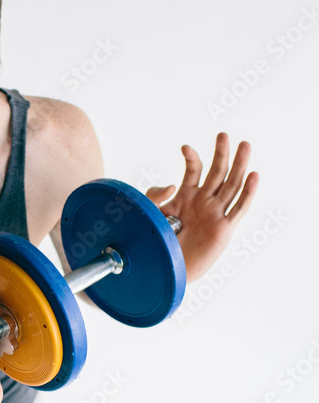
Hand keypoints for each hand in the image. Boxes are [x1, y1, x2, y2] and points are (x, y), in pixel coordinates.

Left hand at [145, 132, 258, 282]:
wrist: (165, 268)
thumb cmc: (157, 242)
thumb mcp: (149, 213)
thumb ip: (155, 195)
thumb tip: (173, 184)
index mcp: (186, 196)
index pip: (194, 170)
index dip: (191, 158)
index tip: (184, 148)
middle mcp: (203, 201)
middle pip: (217, 172)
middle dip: (221, 153)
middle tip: (223, 134)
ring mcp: (215, 213)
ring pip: (231, 184)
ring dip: (239, 165)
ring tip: (245, 144)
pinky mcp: (224, 229)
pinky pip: (239, 208)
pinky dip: (247, 192)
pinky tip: (254, 175)